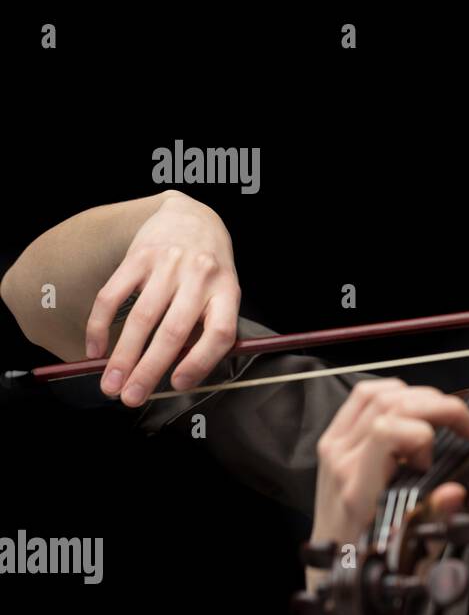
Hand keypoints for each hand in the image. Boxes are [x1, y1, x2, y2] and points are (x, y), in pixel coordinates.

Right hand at [88, 191, 240, 405]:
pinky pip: (113, 295)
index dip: (200, 362)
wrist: (192, 216)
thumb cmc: (208, 268)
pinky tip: (95, 349)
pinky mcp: (138, 257)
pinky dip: (100, 325)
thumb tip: (180, 375)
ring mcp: (168, 265)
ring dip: (122, 356)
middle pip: (174, 332)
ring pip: (142, 318)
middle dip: (149, 370)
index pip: (220, 333)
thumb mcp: (222, 292)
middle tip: (131, 398)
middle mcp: (200, 277)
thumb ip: (206, 327)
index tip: (179, 385)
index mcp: (227, 291)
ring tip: (110, 384)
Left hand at [312, 378, 468, 545]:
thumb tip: (454, 491)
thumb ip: (434, 517)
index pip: (386, 433)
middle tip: (465, 425)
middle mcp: (343, 462)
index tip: (442, 456)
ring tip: (443, 417)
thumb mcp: (412, 545)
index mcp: (360, 490)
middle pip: (391, 405)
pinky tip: (414, 408)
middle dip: (440, 406)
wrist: (335, 558)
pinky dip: (395, 392)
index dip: (424, 434)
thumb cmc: (373, 553)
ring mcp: (335, 446)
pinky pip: (363, 395)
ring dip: (421, 397)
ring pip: (379, 394)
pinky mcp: (334, 437)